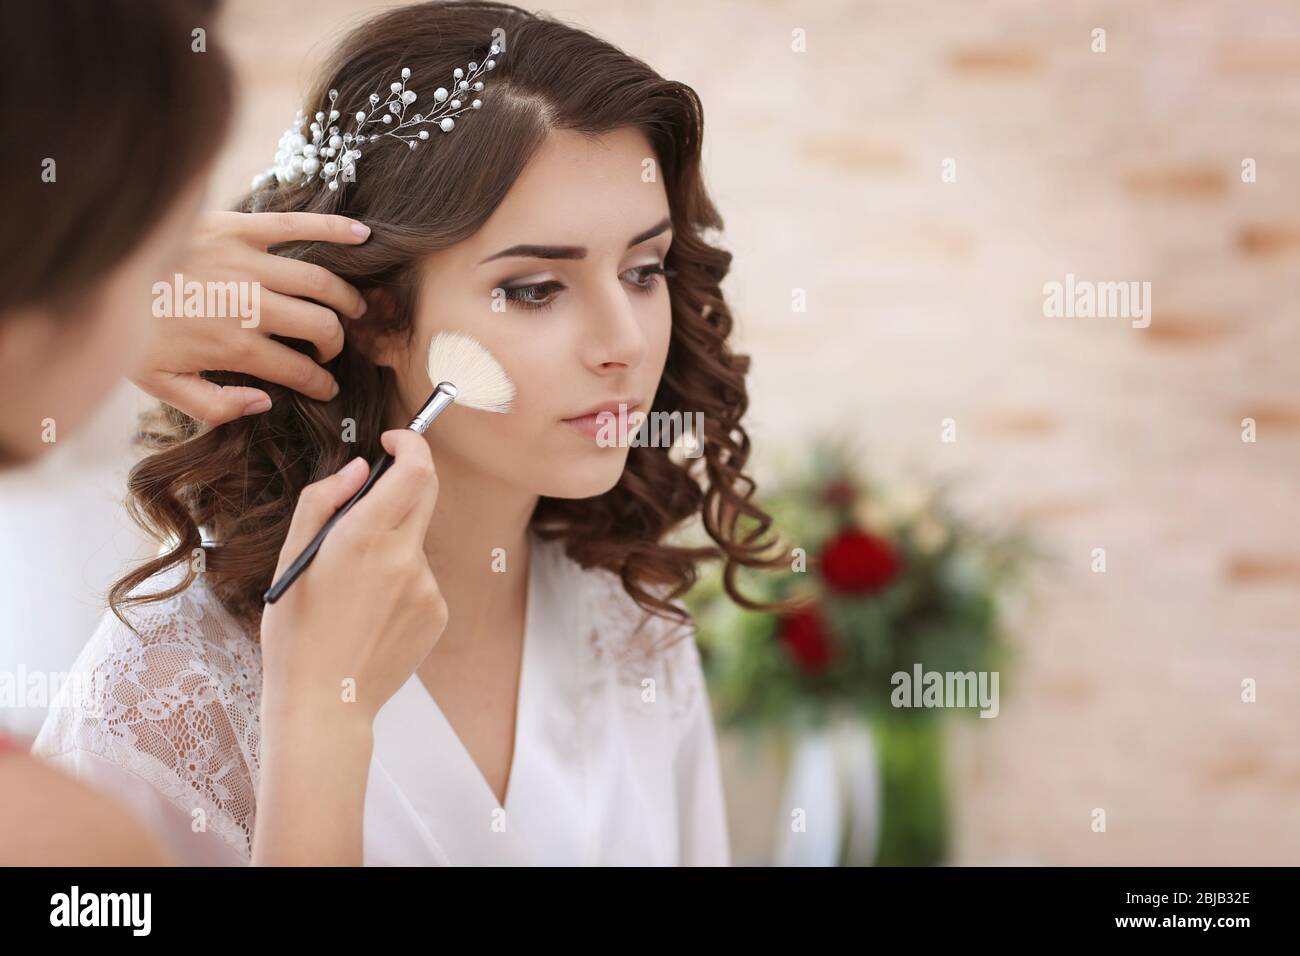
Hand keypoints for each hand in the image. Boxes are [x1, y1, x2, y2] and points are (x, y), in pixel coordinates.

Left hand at [130, 211, 370, 425]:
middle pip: (321, 326)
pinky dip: (334, 229)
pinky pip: (297, 226)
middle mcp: (250, 304)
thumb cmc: (131, 330)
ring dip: (345, 300)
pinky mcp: (239, 227)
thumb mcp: (162, 385)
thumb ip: (215, 405)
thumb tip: (265, 403)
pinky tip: (363, 236)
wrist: (97, 268)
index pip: (299, 371)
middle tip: (332, 350)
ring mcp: (247, 263)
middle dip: (336, 344)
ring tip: (352, 309)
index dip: (320, 384)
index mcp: (235, 346)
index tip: (327, 388)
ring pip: (320, 284)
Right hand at [252, 430, 442, 864]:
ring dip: (393, 545)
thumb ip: (324, 501)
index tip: (395, 441)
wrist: (325, 702)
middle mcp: (405, 557)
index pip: (415, 468)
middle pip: (426, 493)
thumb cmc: (295, 631)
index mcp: (364, 536)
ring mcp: (427, 587)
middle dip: (404, 483)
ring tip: (354, 589)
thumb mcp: (291, 558)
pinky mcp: (438, 612)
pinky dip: (401, 581)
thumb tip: (361, 468)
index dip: (411, 444)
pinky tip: (371, 614)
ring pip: (416, 541)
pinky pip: (422, 579)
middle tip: (373, 500)